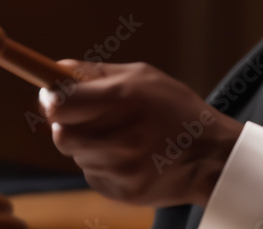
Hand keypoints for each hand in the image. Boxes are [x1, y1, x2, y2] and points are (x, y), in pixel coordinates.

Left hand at [39, 60, 243, 207]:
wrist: (212, 156)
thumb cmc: (174, 107)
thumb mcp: (141, 76)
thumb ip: (94, 73)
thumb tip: (54, 71)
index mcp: (124, 99)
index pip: (61, 103)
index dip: (51, 99)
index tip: (52, 96)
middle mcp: (122, 137)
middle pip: (60, 134)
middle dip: (66, 124)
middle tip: (84, 117)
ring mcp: (122, 169)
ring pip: (76, 154)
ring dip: (86, 143)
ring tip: (118, 136)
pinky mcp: (123, 191)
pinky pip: (91, 173)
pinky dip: (101, 163)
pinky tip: (127, 156)